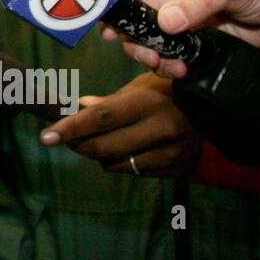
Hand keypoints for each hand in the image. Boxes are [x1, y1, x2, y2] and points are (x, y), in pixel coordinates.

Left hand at [39, 73, 202, 176]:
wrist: (213, 111)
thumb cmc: (165, 93)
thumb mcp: (138, 88)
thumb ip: (107, 102)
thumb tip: (77, 108)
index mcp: (148, 102)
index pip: (100, 118)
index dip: (70, 128)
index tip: (46, 137)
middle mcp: (161, 129)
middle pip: (104, 147)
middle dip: (79, 144)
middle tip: (67, 137)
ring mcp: (170, 153)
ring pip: (115, 164)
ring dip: (101, 154)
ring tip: (106, 138)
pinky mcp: (175, 170)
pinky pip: (133, 172)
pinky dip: (122, 162)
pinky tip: (129, 148)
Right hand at [108, 0, 259, 78]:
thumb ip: (199, 2)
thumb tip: (165, 23)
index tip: (106, 4)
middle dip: (124, 20)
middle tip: (117, 39)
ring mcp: (176, 6)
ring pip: (142, 26)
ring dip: (142, 45)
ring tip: (156, 60)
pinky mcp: (186, 31)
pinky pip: (162, 45)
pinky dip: (163, 59)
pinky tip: (176, 68)